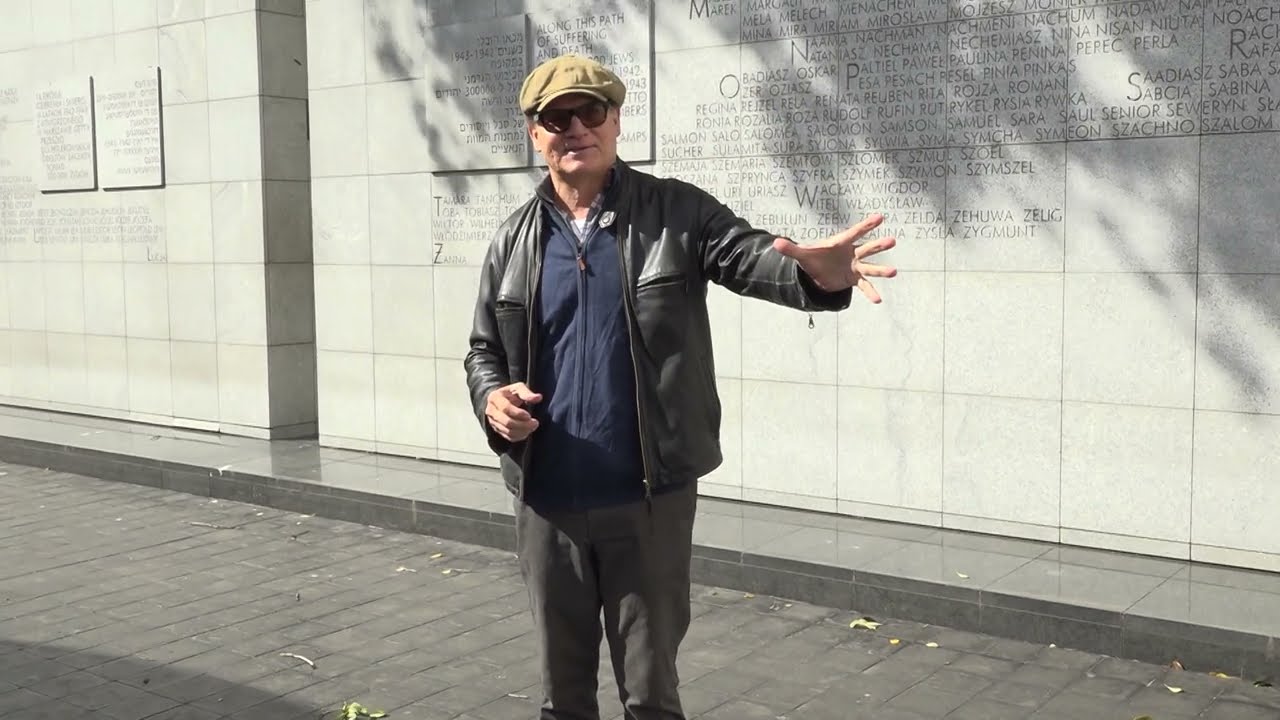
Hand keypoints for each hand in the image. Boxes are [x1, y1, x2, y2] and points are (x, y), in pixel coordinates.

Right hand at [485, 383, 542, 441]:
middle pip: (507, 422)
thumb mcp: (518, 388)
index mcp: (494, 398)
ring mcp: (493, 422)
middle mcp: (491, 411)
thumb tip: (538, 398)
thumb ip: (527, 393)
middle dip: (523, 424)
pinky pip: (509, 437)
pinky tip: (528, 431)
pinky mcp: (497, 430)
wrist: (502, 400)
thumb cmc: (511, 393)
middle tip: (535, 423)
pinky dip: (520, 436)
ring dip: (523, 431)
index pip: (505, 408)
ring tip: (533, 426)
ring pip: (508, 431)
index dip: (518, 413)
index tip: (529, 415)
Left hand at [771, 213, 897, 302]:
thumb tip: (775, 243)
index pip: (854, 233)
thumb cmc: (813, 258)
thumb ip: (791, 249)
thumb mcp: (802, 255)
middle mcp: (851, 253)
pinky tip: (878, 300)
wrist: (817, 272)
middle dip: (878, 246)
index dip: (866, 226)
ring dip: (881, 270)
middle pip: (866, 248)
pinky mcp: (854, 278)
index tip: (880, 217)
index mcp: (840, 243)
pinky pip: (864, 285)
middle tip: (892, 241)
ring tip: (893, 272)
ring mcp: (855, 266)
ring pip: (870, 267)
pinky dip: (870, 292)